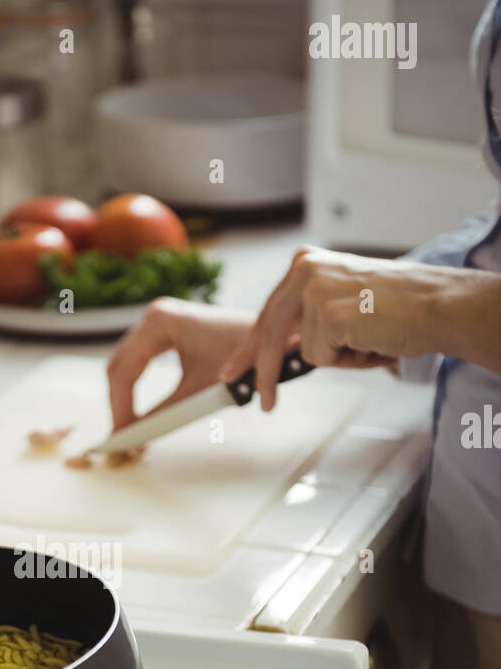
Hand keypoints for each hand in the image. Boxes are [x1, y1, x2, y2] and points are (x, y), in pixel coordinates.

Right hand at [107, 298, 255, 429]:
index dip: (120, 408)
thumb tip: (135, 439)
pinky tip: (136, 413)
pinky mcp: (165, 332)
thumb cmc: (246, 359)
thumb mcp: (200, 392)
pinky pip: (138, 363)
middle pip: (118, 367)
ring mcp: (158, 321)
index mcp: (159, 321)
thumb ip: (164, 415)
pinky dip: (135, 389)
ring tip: (128, 431)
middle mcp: (154, 315)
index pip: (125, 371)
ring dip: (124, 399)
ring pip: (124, 366)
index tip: (121, 437)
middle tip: (122, 439)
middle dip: (118, 405)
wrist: (277, 340)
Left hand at [218, 246, 455, 410]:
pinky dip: (348, 360)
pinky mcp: (328, 314)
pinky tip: (371, 339)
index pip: (267, 314)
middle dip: (264, 374)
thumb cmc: (399, 308)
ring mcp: (314, 291)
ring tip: (368, 338)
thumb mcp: (341, 303)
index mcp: (305, 264)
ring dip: (337, 357)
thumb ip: (307, 322)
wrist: (437, 305)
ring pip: (305, 353)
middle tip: (262, 404)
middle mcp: (304, 270)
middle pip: (268, 336)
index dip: (249, 349)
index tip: (232, 371)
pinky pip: (323, 359)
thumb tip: (274, 357)